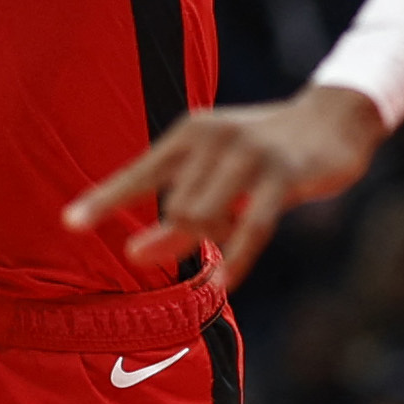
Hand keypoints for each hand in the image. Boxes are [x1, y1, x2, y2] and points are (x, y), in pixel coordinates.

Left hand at [65, 84, 384, 285]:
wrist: (334, 119)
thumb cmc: (264, 152)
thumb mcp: (218, 171)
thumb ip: (181, 208)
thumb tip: (138, 253)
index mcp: (190, 134)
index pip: (139, 173)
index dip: (105, 201)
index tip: (69, 224)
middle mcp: (214, 138)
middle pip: (176, 209)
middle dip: (181, 237)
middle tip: (189, 239)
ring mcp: (249, 155)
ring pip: (207, 217)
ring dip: (215, 241)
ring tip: (233, 239)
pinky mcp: (283, 175)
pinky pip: (251, 227)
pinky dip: (235, 259)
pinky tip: (222, 285)